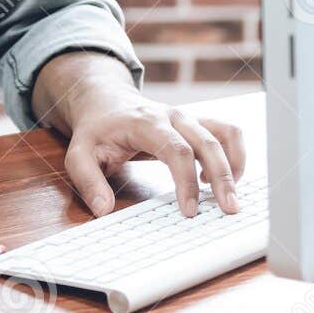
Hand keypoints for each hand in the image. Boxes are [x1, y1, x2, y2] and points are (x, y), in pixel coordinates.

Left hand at [32, 52, 245, 218]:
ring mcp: (188, 117)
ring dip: (235, 164)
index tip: (190, 211)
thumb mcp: (79, 153)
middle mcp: (173, 116)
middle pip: (207, 142)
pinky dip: (234, 155)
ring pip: (224, 133)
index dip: (187, 181)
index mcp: (146, 123)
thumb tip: (102, 208)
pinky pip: (227, 132)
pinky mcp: (196, 123)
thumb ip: (87, 180)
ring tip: (231, 196)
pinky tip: (220, 180)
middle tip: (229, 209)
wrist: (105, 101)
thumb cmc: (96, 130)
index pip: (176, 150)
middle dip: (223, 177)